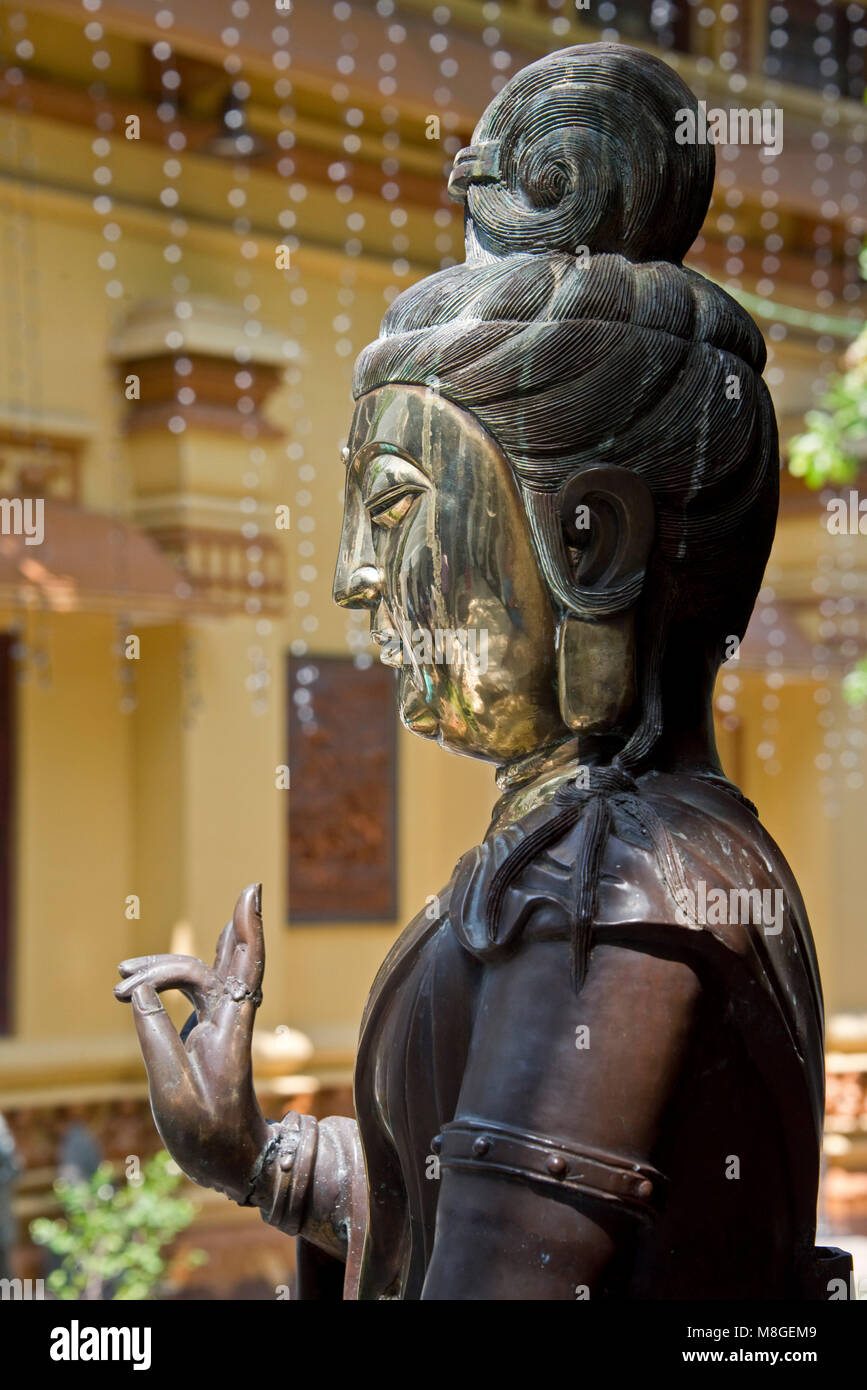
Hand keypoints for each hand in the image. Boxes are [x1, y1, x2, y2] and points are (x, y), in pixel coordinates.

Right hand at [114, 883, 270, 1201]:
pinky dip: (192, 966)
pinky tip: (200, 944)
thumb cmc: (207, 1135)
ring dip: (166, 969)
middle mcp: (231, 1020)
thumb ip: (155, 1039)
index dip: (247, 930)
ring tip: (123, 974)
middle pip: (212, 969)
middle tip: (122, 975)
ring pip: (203, 976)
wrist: (233, 1161)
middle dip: (169, 961)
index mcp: (230, 1032)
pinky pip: (207, 985)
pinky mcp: (213, 1031)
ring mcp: (223, 1024)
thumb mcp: (172, 1093)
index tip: (251, 891)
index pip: (243, 969)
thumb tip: (140, 993)